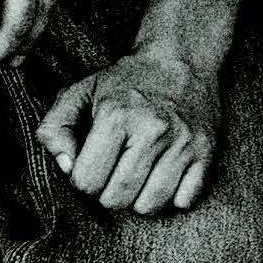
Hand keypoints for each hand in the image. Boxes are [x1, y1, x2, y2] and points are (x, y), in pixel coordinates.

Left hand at [38, 49, 221, 215]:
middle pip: (116, 199)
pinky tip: (165, 174)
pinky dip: (173, 196)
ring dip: (139, 198)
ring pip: (150, 205)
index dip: (83, 178)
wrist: (181, 57)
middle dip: (108, 192)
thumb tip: (66, 167)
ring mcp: (183, 142)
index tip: (92, 163)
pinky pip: (185, 201)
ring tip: (139, 174)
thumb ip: (55, 128)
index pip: (86, 181)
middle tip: (114, 170)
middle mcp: (153, 129)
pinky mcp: (207, 151)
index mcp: (116, 114)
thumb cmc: (125, 81)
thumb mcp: (79, 92)